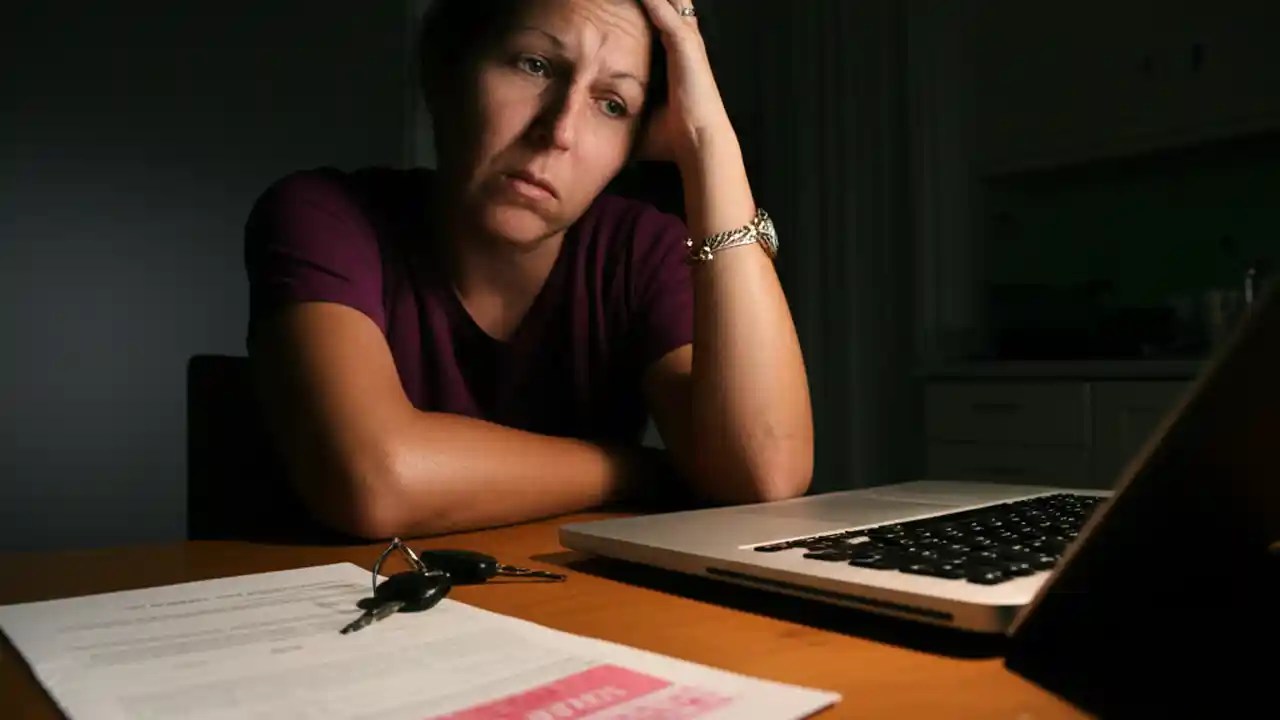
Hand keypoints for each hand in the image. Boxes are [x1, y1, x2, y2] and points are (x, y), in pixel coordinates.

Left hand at [636, 0, 736, 164]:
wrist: (699, 144)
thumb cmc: (674, 138)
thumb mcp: (642, 119)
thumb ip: (625, 113)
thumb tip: (598, 130)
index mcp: (677, 59)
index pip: (660, 23)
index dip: (647, 10)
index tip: (621, 6)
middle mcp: (684, 45)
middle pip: (668, 7)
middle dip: (650, 0)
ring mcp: (687, 42)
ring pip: (668, 3)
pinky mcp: (685, 43)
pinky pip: (665, 11)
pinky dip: (651, 1)